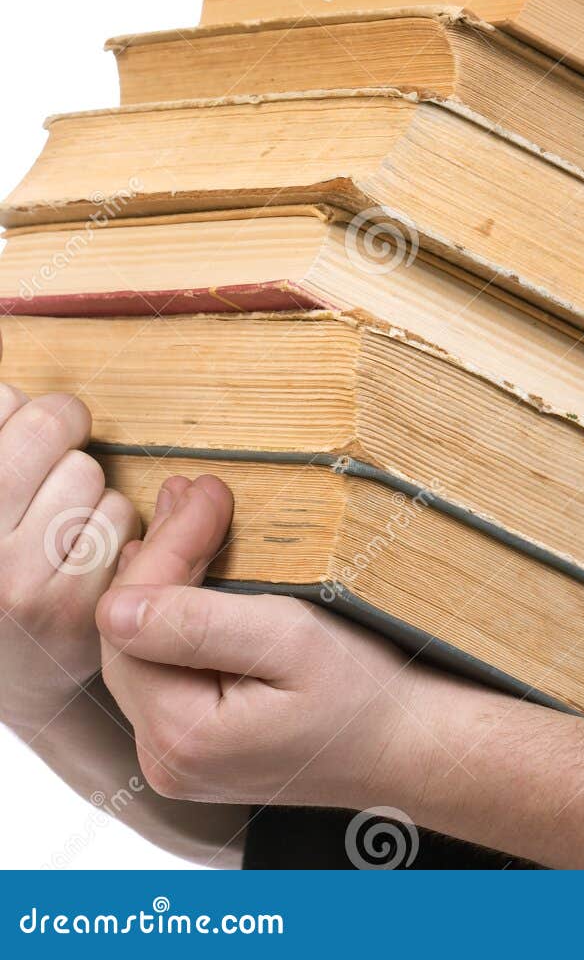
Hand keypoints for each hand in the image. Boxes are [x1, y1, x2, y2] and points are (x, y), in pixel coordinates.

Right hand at [0, 381, 139, 730]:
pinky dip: (114, 527)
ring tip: (60, 516)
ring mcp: (17, 582)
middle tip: (58, 446)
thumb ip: (2, 436)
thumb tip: (12, 356)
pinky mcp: (72, 610)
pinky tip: (85, 550)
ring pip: (88, 473)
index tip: (16, 432)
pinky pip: (119, 520)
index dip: (17, 410)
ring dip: (86, 485)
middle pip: (48, 427)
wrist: (10, 679)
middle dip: (63, 427)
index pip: (0, 404)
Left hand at [96, 474, 440, 808]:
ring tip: (191, 513)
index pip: (133, 620)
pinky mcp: (197, 745)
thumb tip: (112, 606)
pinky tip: (194, 567)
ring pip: (144, 647)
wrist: (411, 743)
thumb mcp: (291, 640)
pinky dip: (178, 611)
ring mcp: (178, 757)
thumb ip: (197, 625)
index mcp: (181, 736)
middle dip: (162, 554)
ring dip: (167, 576)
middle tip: (196, 489)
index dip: (166, 546)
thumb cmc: (366, 692)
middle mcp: (165, 759)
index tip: (206, 489)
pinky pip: (166, 666)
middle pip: (129, 635)